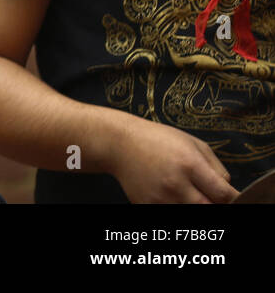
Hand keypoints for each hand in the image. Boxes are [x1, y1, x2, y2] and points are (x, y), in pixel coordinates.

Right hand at [106, 114, 237, 202]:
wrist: (119, 143)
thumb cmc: (158, 139)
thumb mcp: (192, 142)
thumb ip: (215, 167)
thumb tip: (227, 190)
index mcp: (190, 164)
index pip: (223, 194)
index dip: (233, 199)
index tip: (232, 198)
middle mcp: (175, 183)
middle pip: (209, 209)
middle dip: (214, 205)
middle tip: (209, 196)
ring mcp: (160, 197)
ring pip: (190, 213)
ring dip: (194, 205)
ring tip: (188, 192)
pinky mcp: (147, 205)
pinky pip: (170, 212)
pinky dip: (174, 206)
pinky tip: (169, 193)